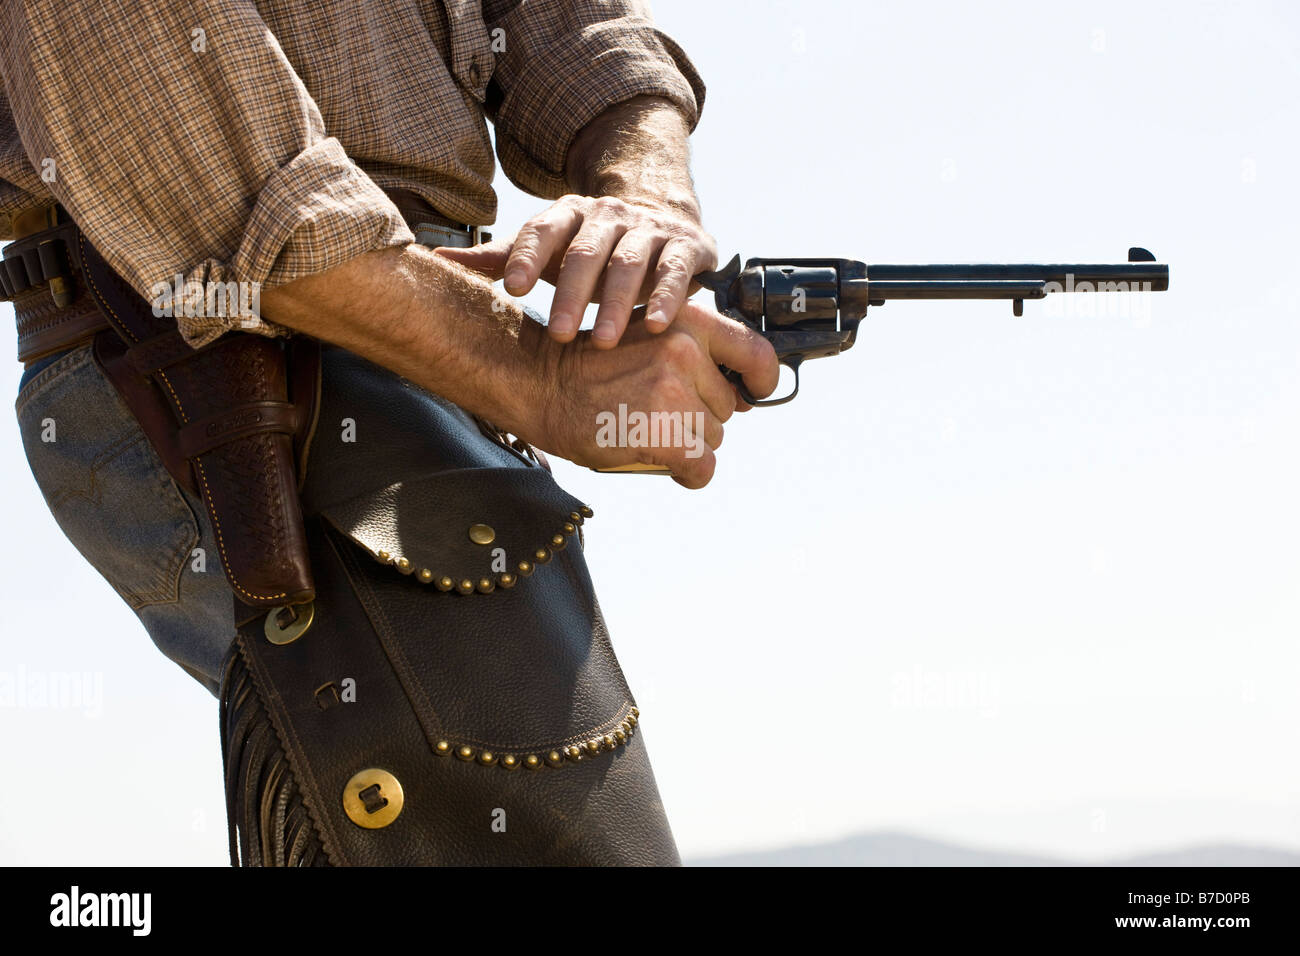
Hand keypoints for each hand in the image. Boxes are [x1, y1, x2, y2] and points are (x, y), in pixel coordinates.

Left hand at [435, 194, 716, 347]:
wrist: (661, 221)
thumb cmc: (590, 249)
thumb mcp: (546, 252)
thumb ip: (498, 258)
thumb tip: (435, 261)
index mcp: (568, 215)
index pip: (542, 231)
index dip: (527, 257)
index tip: (512, 289)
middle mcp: (608, 216)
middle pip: (586, 252)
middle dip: (571, 294)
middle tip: (558, 334)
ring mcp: (648, 230)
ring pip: (629, 263)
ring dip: (616, 303)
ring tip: (603, 341)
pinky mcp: (687, 247)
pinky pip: (675, 271)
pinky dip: (667, 297)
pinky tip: (657, 325)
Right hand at [522, 300, 778, 488]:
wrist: (538, 378)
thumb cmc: (590, 362)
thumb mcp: (649, 334)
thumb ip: (696, 352)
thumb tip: (745, 396)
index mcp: (689, 319)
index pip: (757, 353)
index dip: (762, 381)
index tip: (754, 394)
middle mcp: (685, 350)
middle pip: (727, 406)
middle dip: (700, 417)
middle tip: (655, 412)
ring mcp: (673, 393)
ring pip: (713, 438)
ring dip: (687, 444)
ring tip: (645, 428)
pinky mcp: (661, 433)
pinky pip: (701, 468)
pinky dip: (688, 474)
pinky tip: (665, 464)